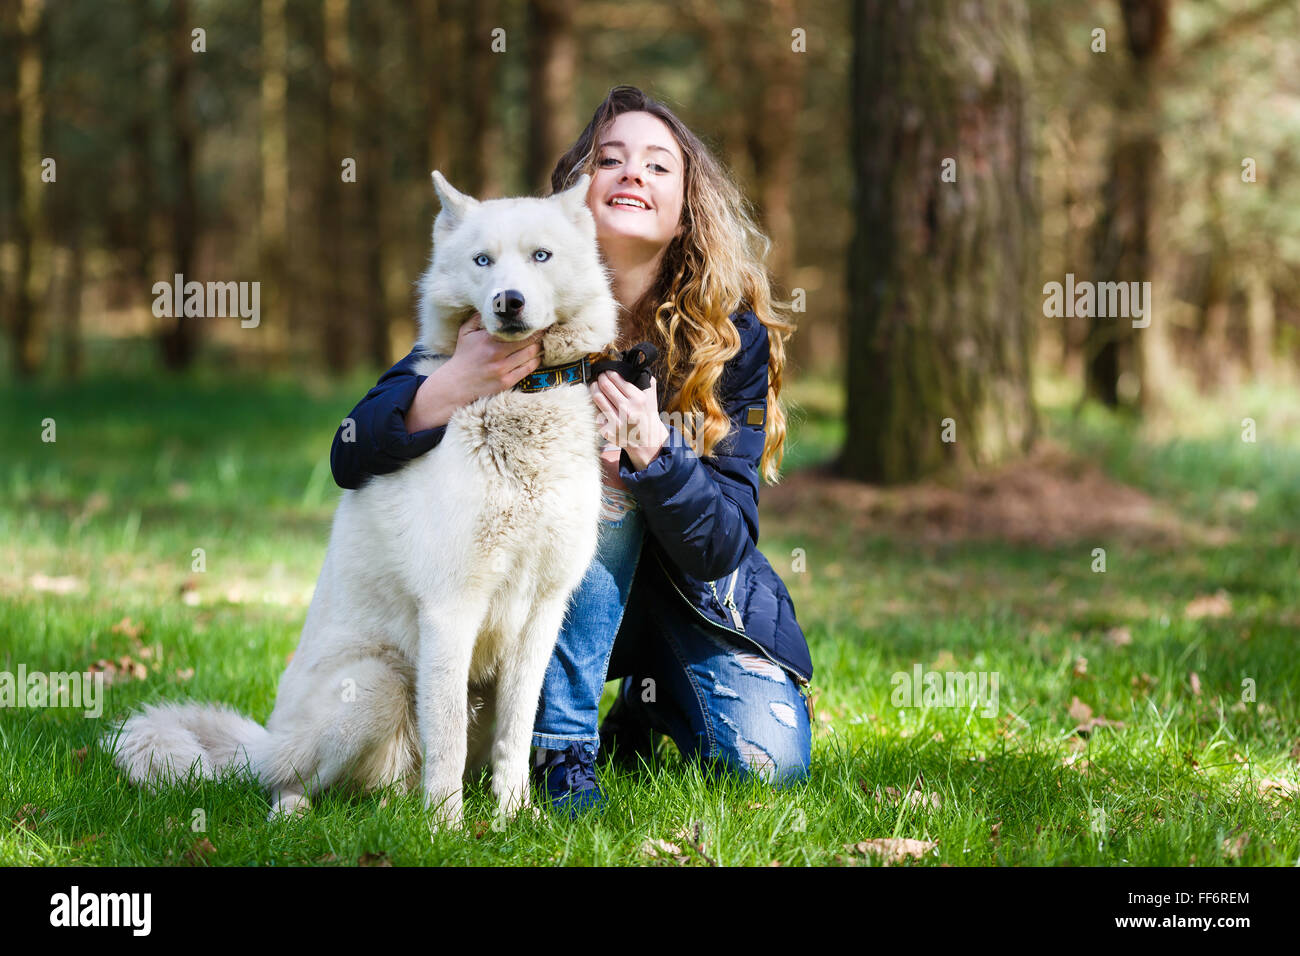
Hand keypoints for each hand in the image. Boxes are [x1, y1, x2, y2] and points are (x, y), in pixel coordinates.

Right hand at [405, 313, 543, 431]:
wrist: (456, 384)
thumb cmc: (462, 356)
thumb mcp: (466, 332)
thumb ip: (478, 317)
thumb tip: (493, 304)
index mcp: (488, 339)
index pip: (517, 329)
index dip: (530, 324)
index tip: (537, 319)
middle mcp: (497, 354)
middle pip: (528, 341)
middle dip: (539, 335)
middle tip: (545, 329)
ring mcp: (503, 369)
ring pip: (531, 355)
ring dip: (539, 347)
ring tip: (543, 341)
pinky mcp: (506, 382)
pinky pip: (528, 369)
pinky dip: (535, 361)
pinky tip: (537, 356)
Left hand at [589, 371, 668, 471]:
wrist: (647, 441)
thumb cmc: (646, 416)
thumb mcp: (651, 397)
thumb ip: (645, 380)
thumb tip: (632, 367)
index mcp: (638, 399)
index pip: (616, 378)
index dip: (609, 372)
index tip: (607, 371)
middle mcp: (627, 410)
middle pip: (604, 386)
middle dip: (600, 377)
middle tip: (600, 376)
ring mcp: (616, 422)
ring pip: (597, 397)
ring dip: (594, 388)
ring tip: (595, 385)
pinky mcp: (607, 431)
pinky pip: (596, 412)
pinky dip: (596, 405)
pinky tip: (599, 402)